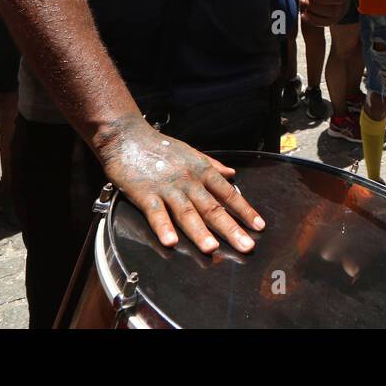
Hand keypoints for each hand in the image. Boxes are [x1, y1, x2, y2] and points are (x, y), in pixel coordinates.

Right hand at [96, 115, 263, 252]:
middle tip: (246, 246)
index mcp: (201, 171)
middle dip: (231, 228)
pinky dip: (164, 227)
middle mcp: (188, 180)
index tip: (258, 226)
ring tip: (212, 248)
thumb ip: (212, 165)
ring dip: (200, 232)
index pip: (228, 193)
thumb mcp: (191, 152)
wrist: (127, 136)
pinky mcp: (145, 194)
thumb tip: (232, 174)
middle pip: (212, 207)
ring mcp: (167, 188)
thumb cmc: (159, 146)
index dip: (244, 210)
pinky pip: (156, 213)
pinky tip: (171, 242)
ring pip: (187, 213)